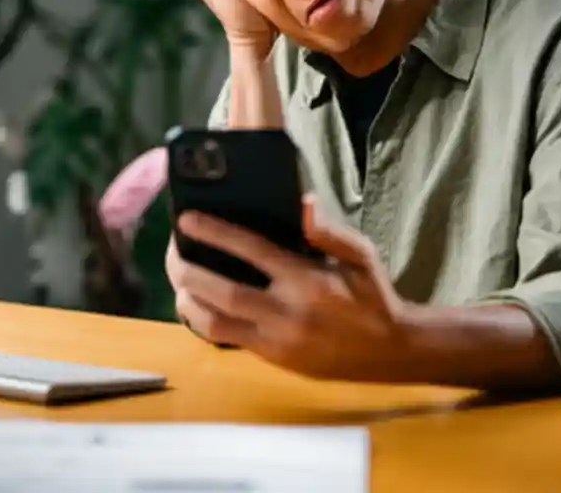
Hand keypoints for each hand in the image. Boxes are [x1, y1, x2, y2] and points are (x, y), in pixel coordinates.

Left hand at [166, 197, 413, 380]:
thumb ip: (328, 231)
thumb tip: (301, 203)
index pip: (252, 250)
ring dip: (188, 300)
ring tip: (178, 280)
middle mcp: (287, 312)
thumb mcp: (361, 256)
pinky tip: (197, 305)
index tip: (187, 219)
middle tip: (172, 251)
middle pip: (221, 291)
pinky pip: (227, 340)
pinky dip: (205, 321)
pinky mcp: (273, 358)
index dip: (215, 233)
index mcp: (308, 281)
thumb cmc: (373, 297)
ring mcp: (277, 340)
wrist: (389, 352)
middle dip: (188, 269)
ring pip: (215, 323)